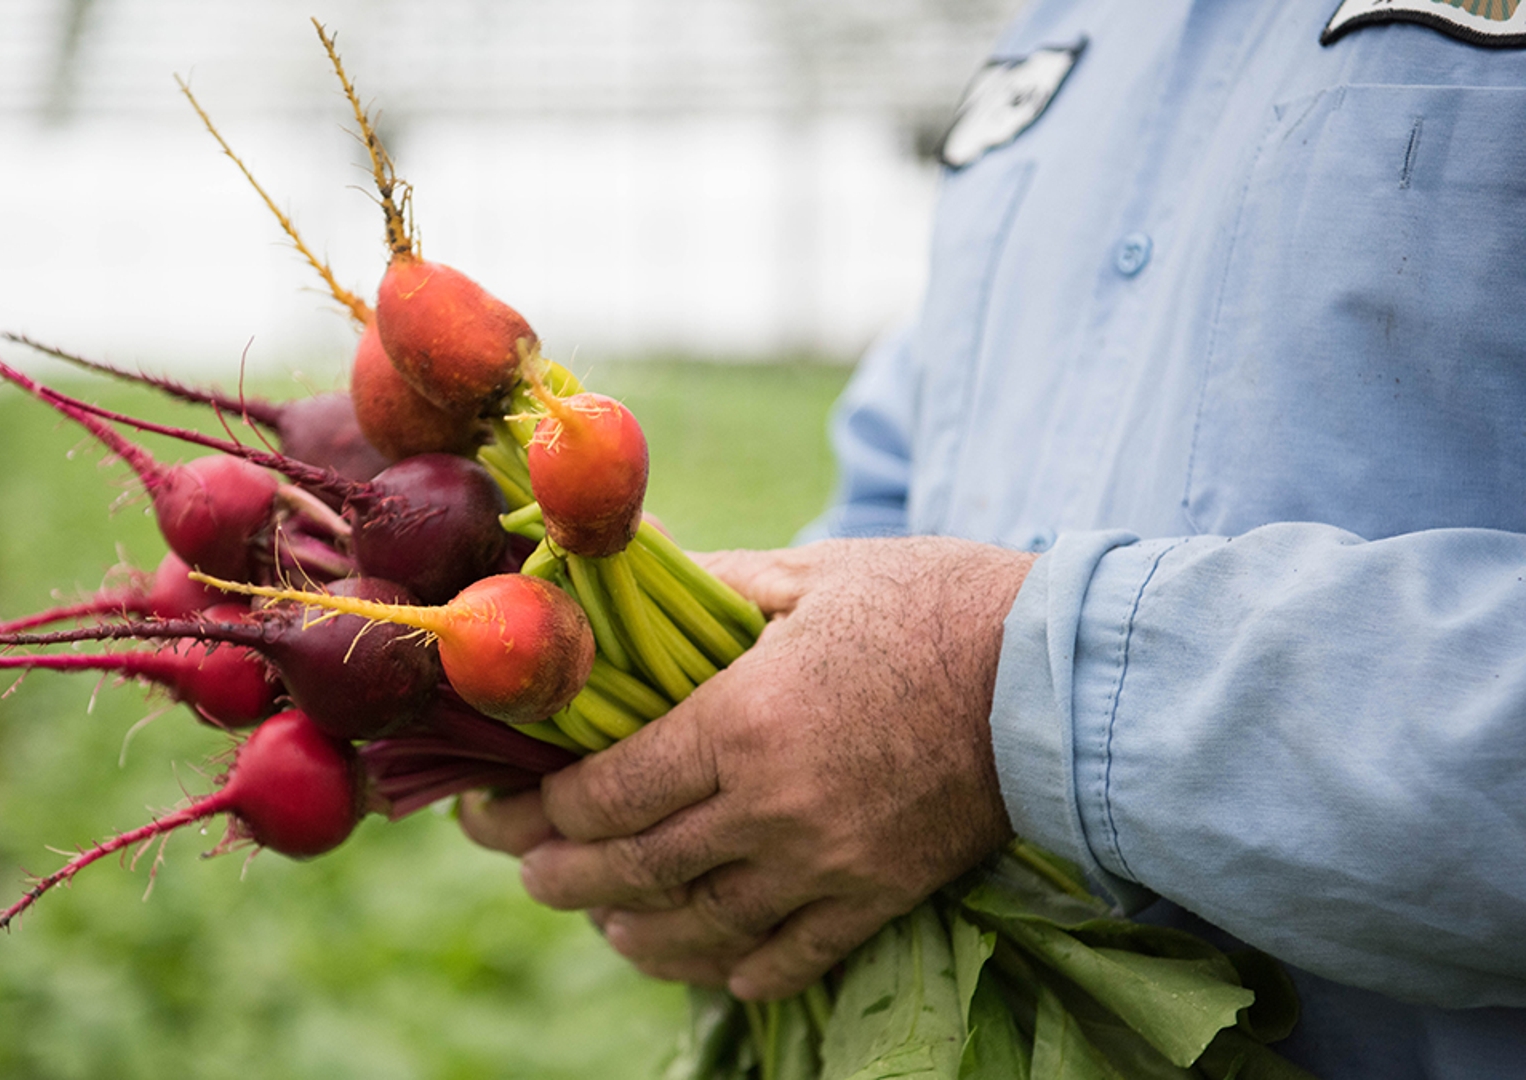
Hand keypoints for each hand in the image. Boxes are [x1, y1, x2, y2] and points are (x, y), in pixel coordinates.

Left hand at [461, 537, 1033, 999]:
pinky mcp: (878, 898)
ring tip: (598, 913)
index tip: (502, 803)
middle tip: (522, 867)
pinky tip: (702, 958)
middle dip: (558, 873)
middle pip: (634, 868)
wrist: (1057, 674)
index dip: (538, 808)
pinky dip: (732, 969)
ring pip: (698, 928)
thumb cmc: (927, 603)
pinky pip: (787, 959)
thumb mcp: (807, 573)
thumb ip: (701, 585)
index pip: (608, 791)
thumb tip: (613, 579)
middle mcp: (773, 808)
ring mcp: (827, 866)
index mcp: (742, 721)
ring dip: (629, 930)